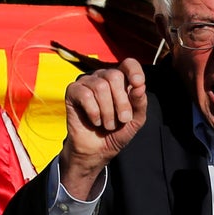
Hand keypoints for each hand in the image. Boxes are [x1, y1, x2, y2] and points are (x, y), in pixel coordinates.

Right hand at [61, 58, 147, 189]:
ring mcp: (88, 82)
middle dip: (121, 102)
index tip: (138, 84)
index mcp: (122, 81)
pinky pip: (85, 94)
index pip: (129, 64)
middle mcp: (104, 77)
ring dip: (107, 111)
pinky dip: (93, 112)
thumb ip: (140, 103)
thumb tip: (139, 86)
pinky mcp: (73, 91)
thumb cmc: (117, 132)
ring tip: (108, 124)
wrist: (97, 150)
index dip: (134, 71)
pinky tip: (94, 121)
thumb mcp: (135, 120)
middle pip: (115, 76)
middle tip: (122, 120)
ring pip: (100, 86)